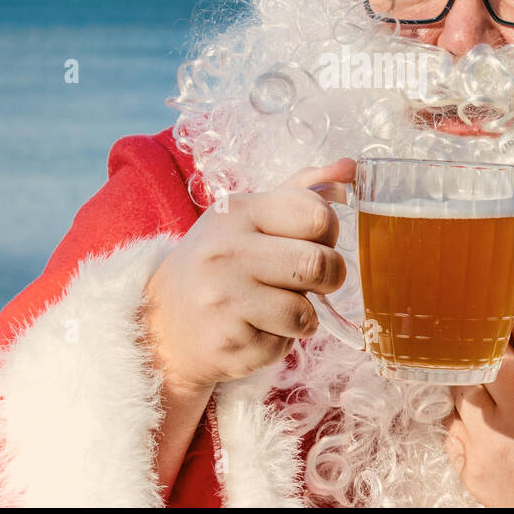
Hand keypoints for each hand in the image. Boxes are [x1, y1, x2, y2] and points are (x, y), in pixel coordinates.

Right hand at [142, 158, 355, 391]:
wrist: (163, 324)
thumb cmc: (220, 262)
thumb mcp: (250, 217)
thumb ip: (302, 191)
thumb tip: (350, 168)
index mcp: (237, 210)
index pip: (317, 215)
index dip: (329, 232)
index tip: (315, 241)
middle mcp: (226, 251)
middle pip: (319, 264)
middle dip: (329, 277)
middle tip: (311, 281)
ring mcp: (224, 300)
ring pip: (306, 312)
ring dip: (304, 315)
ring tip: (277, 307)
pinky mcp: (228, 344)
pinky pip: (285, 345)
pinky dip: (280, 341)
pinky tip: (254, 329)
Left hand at [444, 286, 513, 506]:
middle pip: (485, 344)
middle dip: (494, 340)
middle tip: (509, 352)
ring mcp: (491, 438)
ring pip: (461, 378)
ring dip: (476, 373)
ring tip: (502, 387)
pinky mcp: (470, 463)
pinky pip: (451, 418)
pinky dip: (466, 413)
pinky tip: (491, 419)